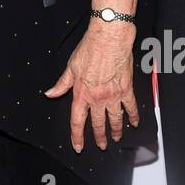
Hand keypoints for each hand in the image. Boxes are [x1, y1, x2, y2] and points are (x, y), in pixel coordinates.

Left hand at [45, 24, 139, 151]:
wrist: (108, 38)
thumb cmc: (89, 49)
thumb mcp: (70, 67)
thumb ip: (61, 84)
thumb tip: (50, 94)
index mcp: (81, 93)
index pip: (77, 121)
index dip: (77, 136)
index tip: (79, 146)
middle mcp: (97, 98)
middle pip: (98, 124)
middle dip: (99, 137)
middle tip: (102, 145)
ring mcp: (113, 95)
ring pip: (115, 119)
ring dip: (116, 130)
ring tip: (116, 137)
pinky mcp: (126, 89)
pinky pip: (131, 107)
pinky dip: (133, 116)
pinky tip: (134, 123)